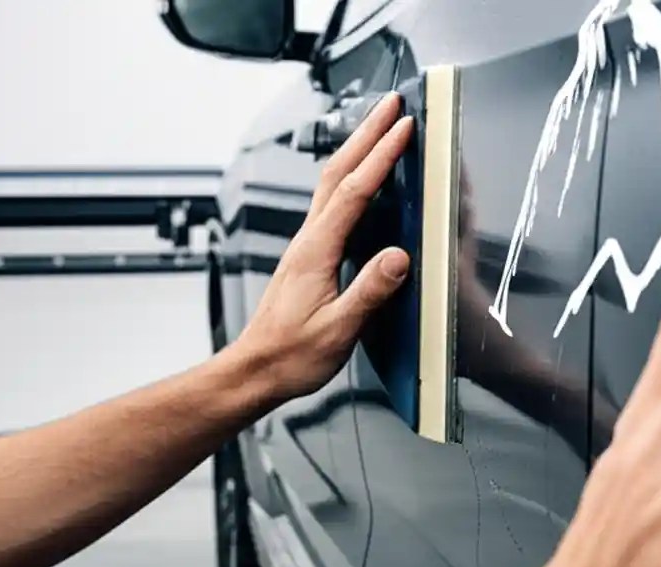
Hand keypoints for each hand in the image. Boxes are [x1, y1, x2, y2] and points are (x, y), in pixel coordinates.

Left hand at [229, 94, 412, 402]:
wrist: (256, 370)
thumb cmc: (292, 355)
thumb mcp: (338, 330)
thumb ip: (370, 291)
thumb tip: (399, 256)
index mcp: (317, 252)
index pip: (353, 191)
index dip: (381, 156)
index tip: (404, 128)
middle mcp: (309, 240)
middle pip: (338, 171)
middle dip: (368, 132)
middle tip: (393, 103)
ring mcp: (307, 245)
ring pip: (331, 181)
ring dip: (358, 148)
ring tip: (382, 125)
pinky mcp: (309, 254)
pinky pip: (332, 202)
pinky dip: (352, 176)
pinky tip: (363, 177)